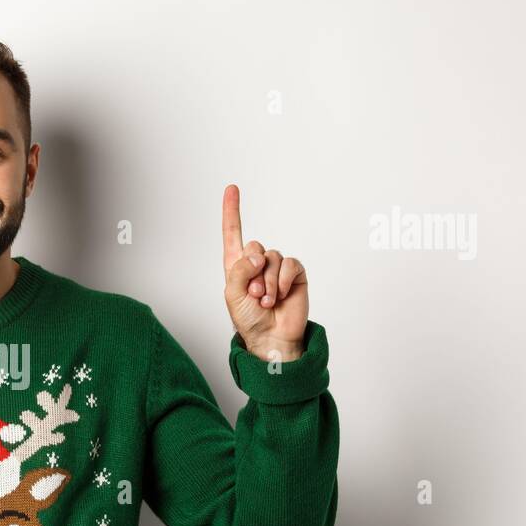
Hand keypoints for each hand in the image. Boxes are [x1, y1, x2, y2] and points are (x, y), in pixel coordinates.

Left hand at [221, 184, 308, 360]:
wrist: (271, 337)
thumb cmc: (249, 319)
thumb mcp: (233, 294)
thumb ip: (240, 270)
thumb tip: (257, 255)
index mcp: (237, 266)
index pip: (233, 233)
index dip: (232, 211)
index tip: (232, 188)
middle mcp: (257, 263)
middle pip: (255, 245)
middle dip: (253, 272)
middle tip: (254, 295)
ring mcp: (276, 268)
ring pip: (272, 257)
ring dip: (267, 282)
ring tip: (266, 301)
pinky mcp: (294, 274)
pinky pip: (289, 264)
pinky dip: (282, 281)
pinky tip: (280, 296)